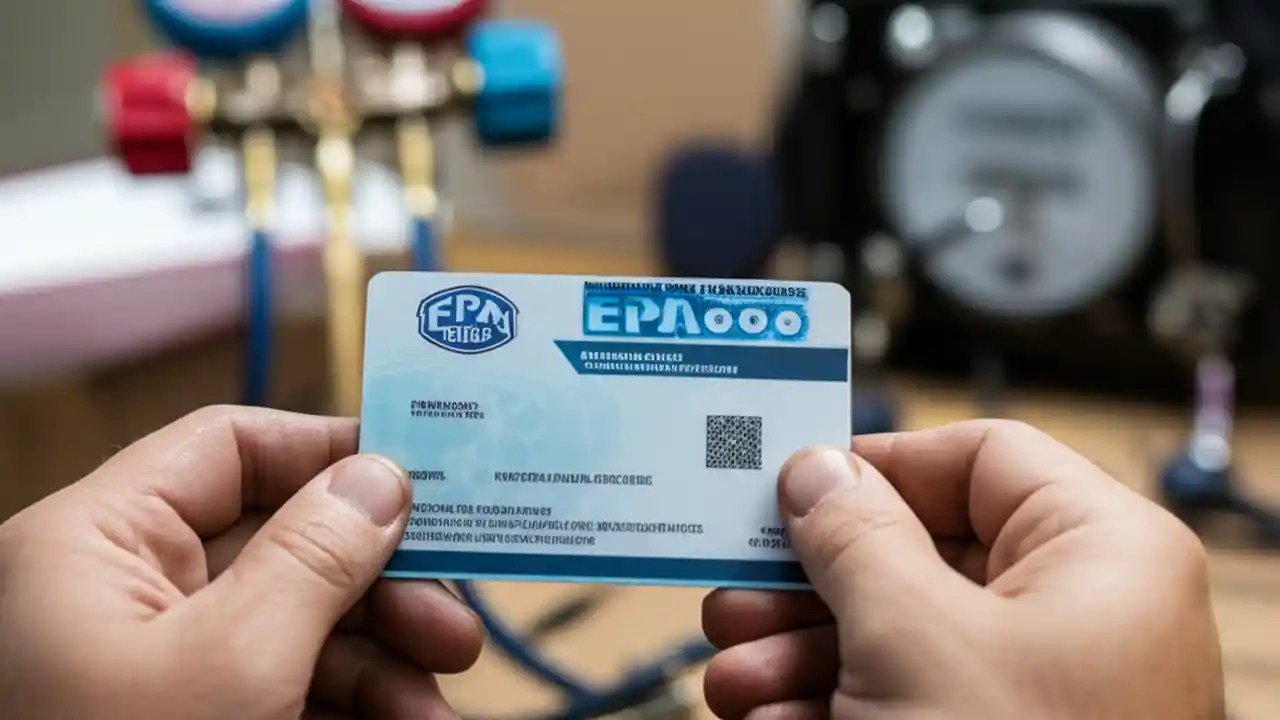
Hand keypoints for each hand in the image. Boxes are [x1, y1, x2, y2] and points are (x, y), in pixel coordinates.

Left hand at [0, 406, 483, 719]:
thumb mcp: (235, 661)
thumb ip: (315, 556)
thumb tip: (381, 478)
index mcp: (96, 544)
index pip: (228, 449)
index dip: (330, 452)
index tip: (425, 475)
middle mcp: (123, 594)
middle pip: (282, 545)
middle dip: (379, 587)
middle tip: (454, 622)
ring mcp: (157, 668)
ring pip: (298, 627)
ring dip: (382, 664)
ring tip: (437, 708)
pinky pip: (288, 689)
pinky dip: (353, 706)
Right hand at [702, 420, 1222, 719]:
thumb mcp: (910, 635)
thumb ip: (853, 535)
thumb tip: (817, 471)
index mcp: (1099, 553)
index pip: (980, 458)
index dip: (878, 463)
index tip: (792, 485)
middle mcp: (1080, 614)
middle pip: (920, 553)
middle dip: (811, 582)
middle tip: (736, 590)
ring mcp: (1038, 688)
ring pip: (899, 633)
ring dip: (802, 653)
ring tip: (736, 677)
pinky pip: (906, 698)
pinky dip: (831, 706)